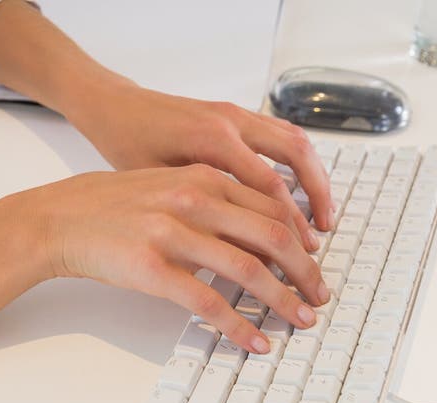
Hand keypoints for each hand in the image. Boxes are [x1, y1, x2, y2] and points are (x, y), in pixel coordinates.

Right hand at [36, 165, 329, 351]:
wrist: (61, 218)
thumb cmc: (116, 206)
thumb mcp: (171, 188)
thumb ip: (216, 205)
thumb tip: (259, 239)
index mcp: (205, 178)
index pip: (272, 209)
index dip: (301, 240)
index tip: (315, 263)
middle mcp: (196, 200)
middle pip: (272, 238)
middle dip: (305, 272)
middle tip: (320, 296)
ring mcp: (175, 234)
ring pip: (249, 270)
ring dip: (284, 300)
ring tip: (301, 320)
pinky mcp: (155, 269)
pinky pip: (210, 303)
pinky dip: (240, 326)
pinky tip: (255, 341)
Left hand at [72, 83, 333, 244]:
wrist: (113, 109)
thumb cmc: (127, 147)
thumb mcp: (160, 191)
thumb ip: (203, 218)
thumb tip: (243, 259)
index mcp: (213, 141)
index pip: (270, 188)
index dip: (291, 228)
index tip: (302, 256)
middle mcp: (231, 122)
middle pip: (296, 159)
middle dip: (317, 201)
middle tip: (321, 239)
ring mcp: (236, 115)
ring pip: (295, 143)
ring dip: (315, 180)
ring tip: (323, 218)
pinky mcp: (236, 116)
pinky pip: (282, 136)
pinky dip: (299, 164)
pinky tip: (301, 191)